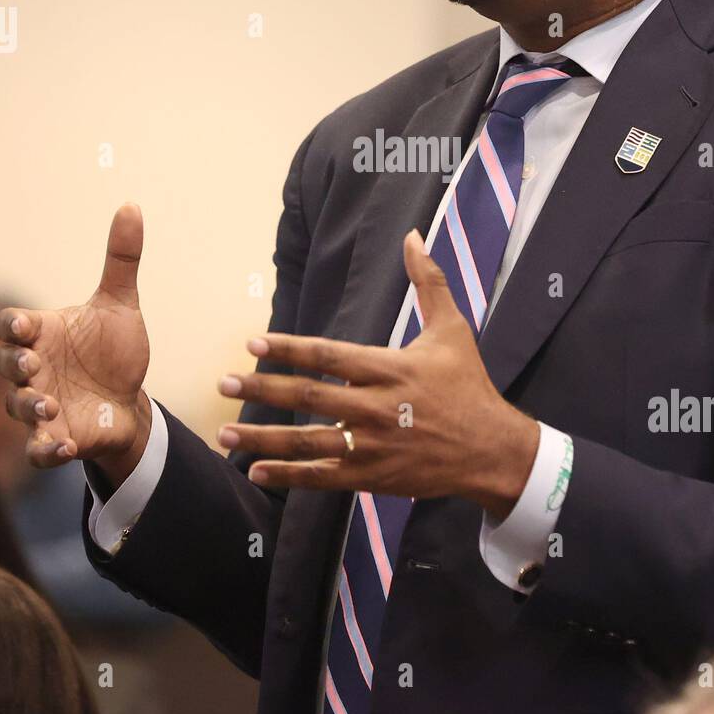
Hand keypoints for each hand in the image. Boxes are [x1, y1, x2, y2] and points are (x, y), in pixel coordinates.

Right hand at [0, 203, 151, 481]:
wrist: (129, 399)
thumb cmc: (114, 350)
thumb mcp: (121, 304)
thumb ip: (122, 259)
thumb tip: (132, 205)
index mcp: (43, 334)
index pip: (10, 325)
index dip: (12, 325)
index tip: (27, 325)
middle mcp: (34, 370)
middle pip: (5, 365)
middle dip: (15, 365)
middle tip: (35, 366)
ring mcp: (40, 405)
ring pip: (17, 407)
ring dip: (28, 407)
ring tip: (50, 406)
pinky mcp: (55, 439)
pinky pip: (38, 450)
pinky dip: (44, 450)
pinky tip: (62, 448)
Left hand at [216, 230, 539, 519]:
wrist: (490, 448)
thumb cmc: (468, 384)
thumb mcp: (452, 328)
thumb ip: (428, 280)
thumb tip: (414, 235)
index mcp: (390, 369)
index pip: (329, 356)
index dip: (289, 350)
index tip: (252, 345)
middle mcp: (376, 407)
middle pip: (309, 398)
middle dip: (261, 391)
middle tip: (222, 385)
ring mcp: (373, 446)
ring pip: (309, 441)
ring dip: (263, 439)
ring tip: (224, 433)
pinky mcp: (374, 476)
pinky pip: (324, 478)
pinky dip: (290, 475)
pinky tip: (257, 471)